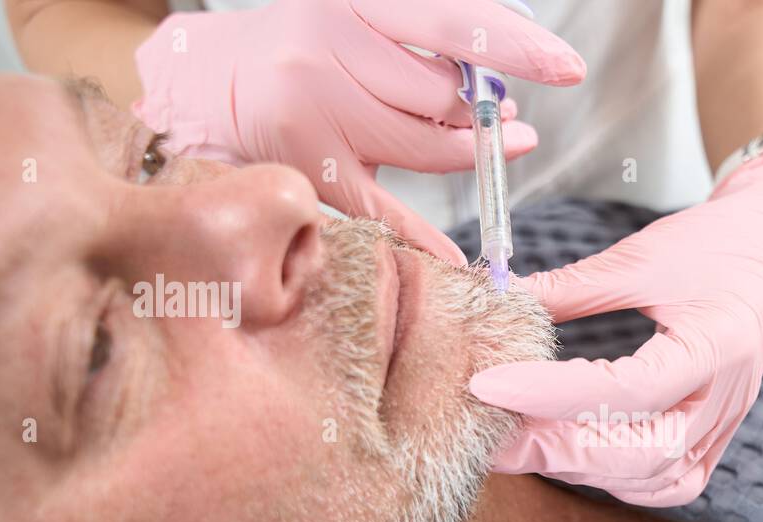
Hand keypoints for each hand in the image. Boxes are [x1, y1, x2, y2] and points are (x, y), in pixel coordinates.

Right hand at [132, 0, 584, 263]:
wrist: (197, 83)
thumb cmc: (296, 50)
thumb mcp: (351, 19)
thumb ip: (415, 45)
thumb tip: (497, 93)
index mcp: (348, 0)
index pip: (451, 19)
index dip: (514, 45)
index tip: (565, 67)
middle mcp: (326, 46)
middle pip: (443, 94)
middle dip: (482, 114)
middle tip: (504, 123)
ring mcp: (313, 110)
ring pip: (426, 145)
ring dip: (465, 155)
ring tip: (483, 149)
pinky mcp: (306, 168)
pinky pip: (385, 211)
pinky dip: (424, 237)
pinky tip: (454, 255)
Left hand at [469, 152, 762, 505]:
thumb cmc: (714, 247)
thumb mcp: (641, 256)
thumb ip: (571, 288)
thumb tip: (499, 302)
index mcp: (717, 344)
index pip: (629, 389)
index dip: (553, 393)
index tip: (489, 384)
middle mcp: (724, 400)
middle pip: (639, 453)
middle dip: (556, 450)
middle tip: (491, 434)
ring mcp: (721, 429)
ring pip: (646, 478)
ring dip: (576, 466)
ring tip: (517, 441)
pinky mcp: (711, 444)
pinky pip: (661, 483)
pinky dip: (610, 478)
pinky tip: (569, 454)